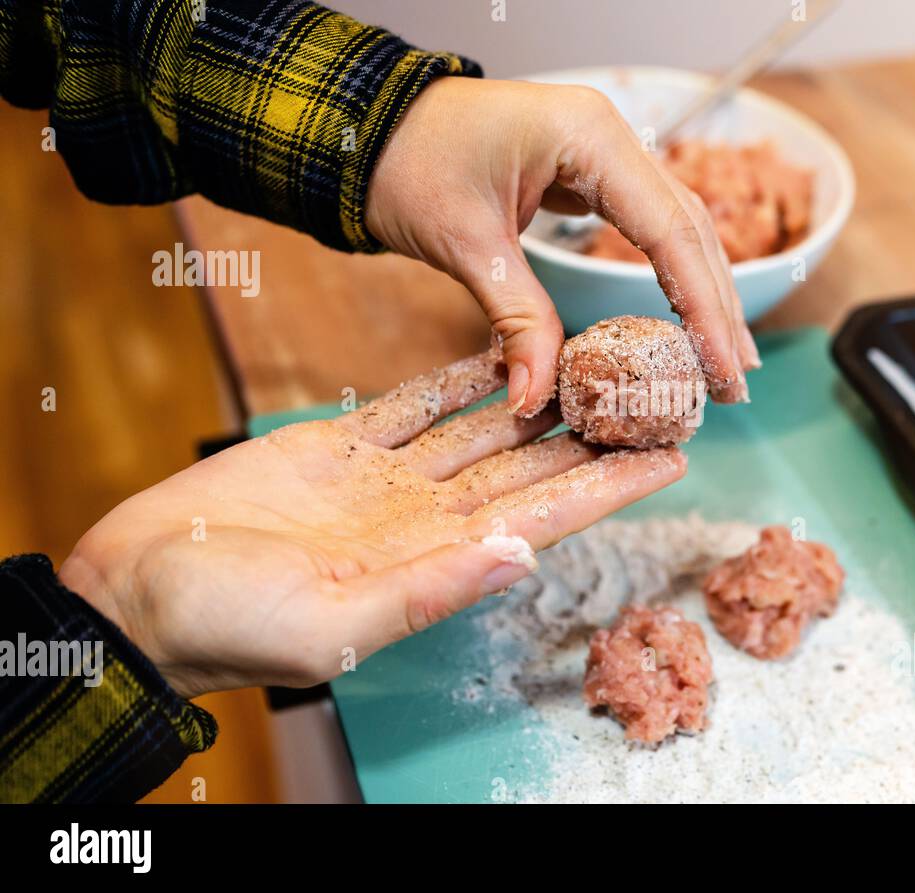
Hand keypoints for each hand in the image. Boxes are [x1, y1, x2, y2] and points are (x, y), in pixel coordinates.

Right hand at [58, 350, 685, 698]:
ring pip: (481, 428)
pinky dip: (456, 378)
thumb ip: (429, 588)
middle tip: (652, 396)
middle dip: (592, 436)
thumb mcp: (332, 625)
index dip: (609, 487)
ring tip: (594, 363)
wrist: (138, 594)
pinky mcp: (339, 447)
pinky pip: (413, 405)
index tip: (669, 457)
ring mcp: (385, 481)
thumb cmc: (226, 629)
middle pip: (529, 466)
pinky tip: (501, 351)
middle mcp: (423, 518)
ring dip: (538, 396)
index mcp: (433, 560)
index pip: (545, 515)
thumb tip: (521, 555)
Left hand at [364, 76, 760, 414]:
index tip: (720, 368)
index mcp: (591, 138)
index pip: (671, 232)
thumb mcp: (465, 244)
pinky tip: (684, 314)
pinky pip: (645, 226)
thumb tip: (540, 397)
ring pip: (677, 227)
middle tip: (737, 378)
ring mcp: (603, 151)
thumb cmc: (405, 161)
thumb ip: (516, 319)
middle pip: (690, 229)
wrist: (364, 126)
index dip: (701, 307)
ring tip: (728, 358)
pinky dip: (670, 273)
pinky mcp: (588, 172)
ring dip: (705, 292)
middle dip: (718, 306)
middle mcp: (611, 137)